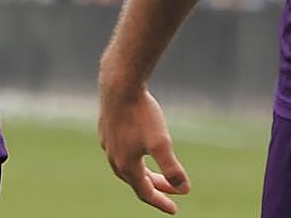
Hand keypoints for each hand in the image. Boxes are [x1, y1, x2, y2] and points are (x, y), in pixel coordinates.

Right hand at [98, 85, 190, 213]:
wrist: (119, 85)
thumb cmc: (141, 114)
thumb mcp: (162, 144)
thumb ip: (172, 169)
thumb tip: (184, 189)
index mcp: (126, 165)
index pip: (145, 192)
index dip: (161, 202)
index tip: (174, 210)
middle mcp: (114, 157)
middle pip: (136, 181)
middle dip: (155, 188)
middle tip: (173, 190)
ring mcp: (108, 142)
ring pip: (125, 166)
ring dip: (143, 173)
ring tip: (155, 172)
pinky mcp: (106, 129)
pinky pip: (119, 151)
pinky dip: (132, 158)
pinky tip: (138, 148)